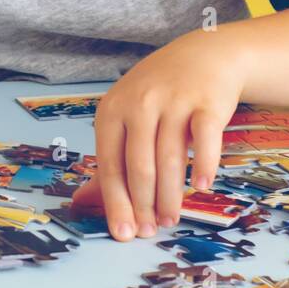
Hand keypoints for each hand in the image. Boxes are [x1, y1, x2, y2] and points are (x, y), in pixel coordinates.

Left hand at [69, 29, 245, 241]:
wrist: (203, 55)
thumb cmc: (158, 93)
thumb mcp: (126, 117)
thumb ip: (110, 159)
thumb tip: (81, 203)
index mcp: (112, 110)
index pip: (109, 164)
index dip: (115, 202)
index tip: (123, 233)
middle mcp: (140, 103)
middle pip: (139, 165)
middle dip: (143, 204)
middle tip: (149, 232)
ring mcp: (174, 101)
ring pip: (170, 158)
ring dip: (171, 195)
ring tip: (170, 219)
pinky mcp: (206, 102)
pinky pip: (204, 140)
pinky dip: (204, 165)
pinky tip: (202, 186)